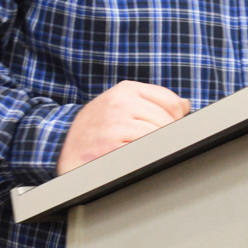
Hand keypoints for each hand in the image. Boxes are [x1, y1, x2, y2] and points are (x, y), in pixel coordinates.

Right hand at [57, 80, 189, 174]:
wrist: (62, 147)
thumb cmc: (96, 127)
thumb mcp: (121, 105)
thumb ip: (152, 101)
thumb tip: (185, 105)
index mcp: (126, 90)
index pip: (170, 101)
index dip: (176, 118)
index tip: (170, 128)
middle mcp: (120, 103)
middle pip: (167, 119)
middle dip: (167, 134)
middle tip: (153, 144)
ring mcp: (115, 124)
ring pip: (158, 134)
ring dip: (156, 147)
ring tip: (139, 150)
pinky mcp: (110, 145)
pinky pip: (143, 150)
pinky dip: (144, 156)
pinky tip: (132, 157)